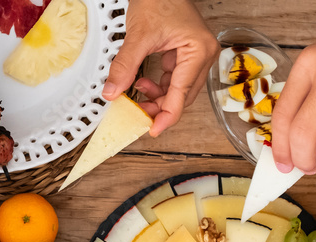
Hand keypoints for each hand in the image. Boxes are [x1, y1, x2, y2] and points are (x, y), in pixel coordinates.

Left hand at [103, 0, 217, 136]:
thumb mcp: (138, 35)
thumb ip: (124, 66)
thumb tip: (112, 92)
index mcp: (198, 51)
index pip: (182, 95)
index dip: (166, 116)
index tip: (152, 130)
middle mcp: (203, 55)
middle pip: (183, 96)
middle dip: (160, 107)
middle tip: (138, 114)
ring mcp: (196, 55)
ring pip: (179, 90)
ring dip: (158, 97)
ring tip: (138, 94)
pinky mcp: (187, 54)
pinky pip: (175, 79)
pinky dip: (159, 85)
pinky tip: (144, 83)